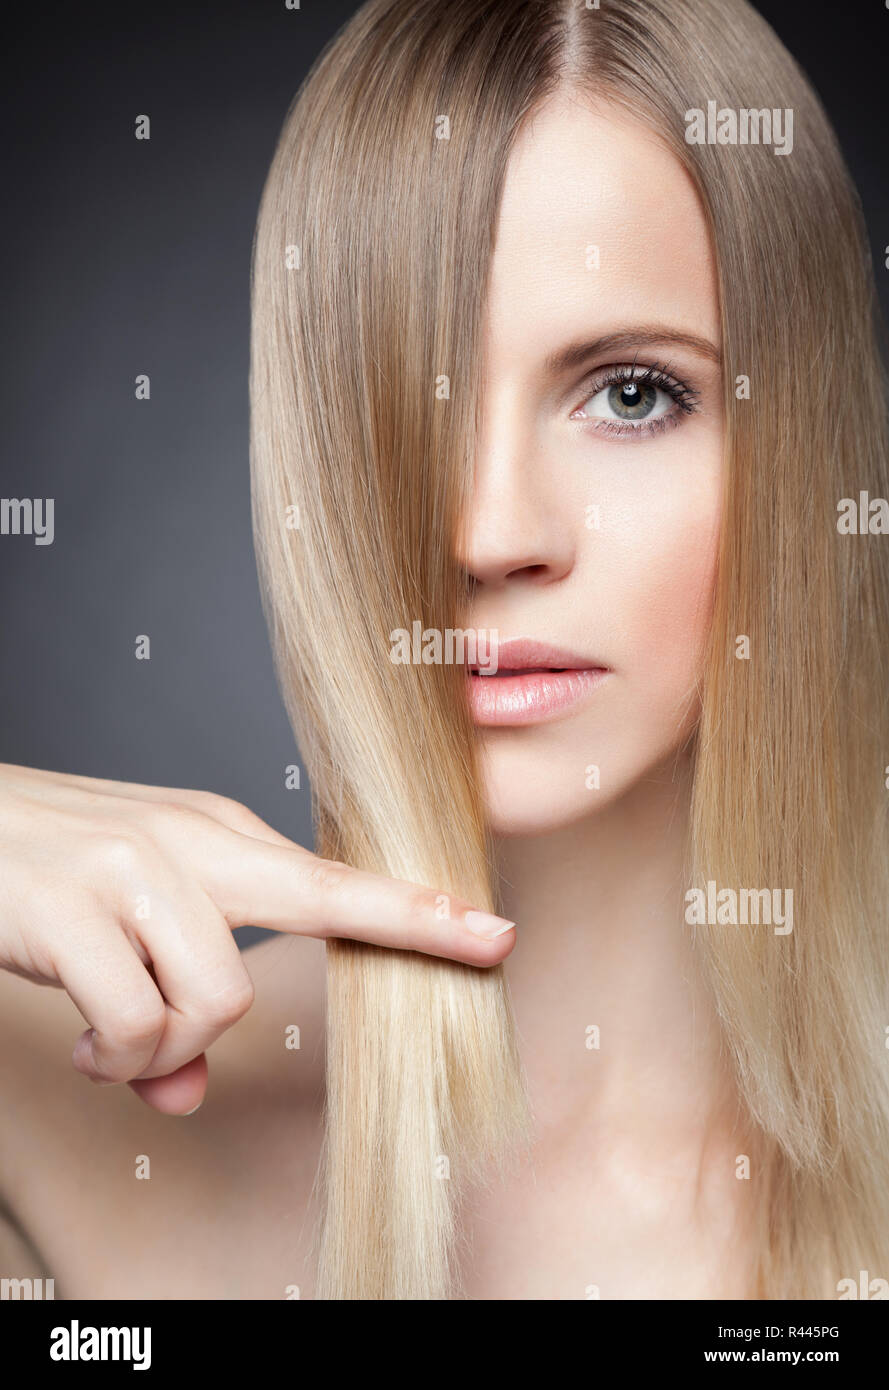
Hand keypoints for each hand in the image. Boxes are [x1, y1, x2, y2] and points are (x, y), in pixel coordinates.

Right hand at [0, 764, 514, 1113]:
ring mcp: (131, 869)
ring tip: (115, 1038)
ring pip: (216, 998)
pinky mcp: (71, 911)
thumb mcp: (124, 923)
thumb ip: (169, 1000)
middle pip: (310, 909)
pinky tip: (87, 1042)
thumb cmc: (46, 868)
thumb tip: (185, 1094)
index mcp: (211, 832)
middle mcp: (185, 840)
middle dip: (377, 942)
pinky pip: (137, 1026)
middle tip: (354, 989)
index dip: (417, 907)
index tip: (493, 933)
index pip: (330, 874)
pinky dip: (116, 1057)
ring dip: (163, 1045)